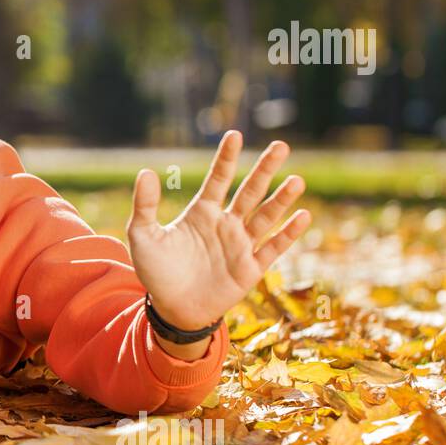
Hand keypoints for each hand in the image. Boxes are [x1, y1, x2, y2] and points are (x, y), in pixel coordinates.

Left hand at [126, 130, 310, 333]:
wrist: (172, 310)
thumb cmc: (157, 272)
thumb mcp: (143, 237)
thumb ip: (145, 206)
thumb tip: (145, 172)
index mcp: (202, 212)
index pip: (218, 179)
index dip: (226, 158)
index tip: (234, 134)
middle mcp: (225, 224)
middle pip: (249, 191)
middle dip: (264, 169)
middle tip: (281, 146)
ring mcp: (240, 245)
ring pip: (265, 216)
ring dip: (281, 199)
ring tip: (296, 180)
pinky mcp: (251, 268)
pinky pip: (273, 248)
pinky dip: (287, 233)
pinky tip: (302, 216)